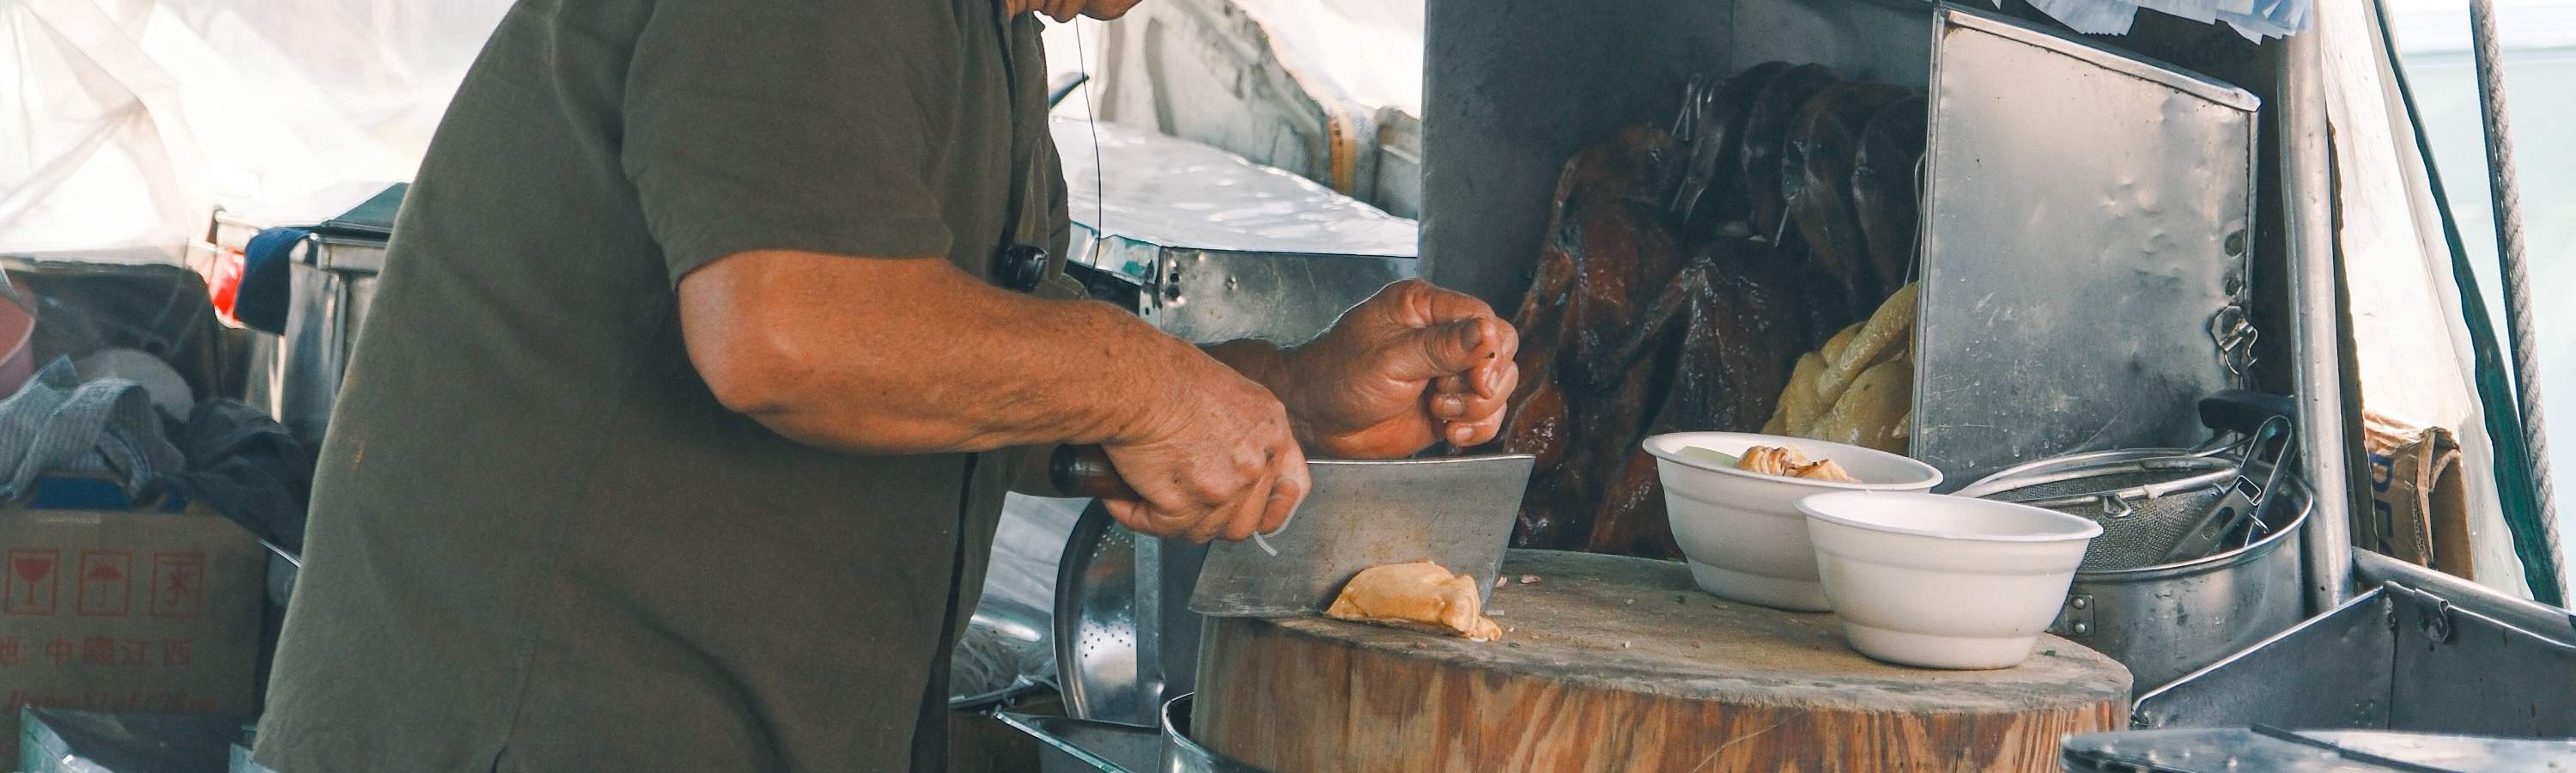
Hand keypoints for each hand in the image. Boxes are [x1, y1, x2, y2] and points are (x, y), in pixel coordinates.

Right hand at [1099, 348, 1309, 542]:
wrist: (1137, 379)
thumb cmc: (1166, 371)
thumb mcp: (1227, 389)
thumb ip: (1239, 429)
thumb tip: (1221, 452)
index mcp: (1270, 430)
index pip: (1293, 487)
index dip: (1272, 506)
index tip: (1260, 511)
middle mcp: (1255, 462)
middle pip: (1245, 521)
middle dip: (1213, 519)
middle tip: (1184, 503)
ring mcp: (1224, 488)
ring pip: (1203, 531)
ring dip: (1172, 520)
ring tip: (1147, 497)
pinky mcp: (1185, 505)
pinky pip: (1161, 527)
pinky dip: (1136, 515)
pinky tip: (1123, 497)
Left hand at [1281, 279, 1519, 457]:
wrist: (1315, 419)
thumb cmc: (1337, 376)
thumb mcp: (1389, 359)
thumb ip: (1441, 347)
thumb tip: (1487, 333)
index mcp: (1425, 307)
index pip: (1483, 317)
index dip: (1489, 350)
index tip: (1478, 378)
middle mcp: (1442, 335)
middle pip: (1500, 352)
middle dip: (1483, 383)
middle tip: (1446, 398)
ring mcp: (1447, 373)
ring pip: (1499, 386)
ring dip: (1478, 407)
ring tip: (1439, 412)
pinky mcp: (1449, 406)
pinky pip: (1487, 415)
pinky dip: (1478, 427)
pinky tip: (1450, 431)